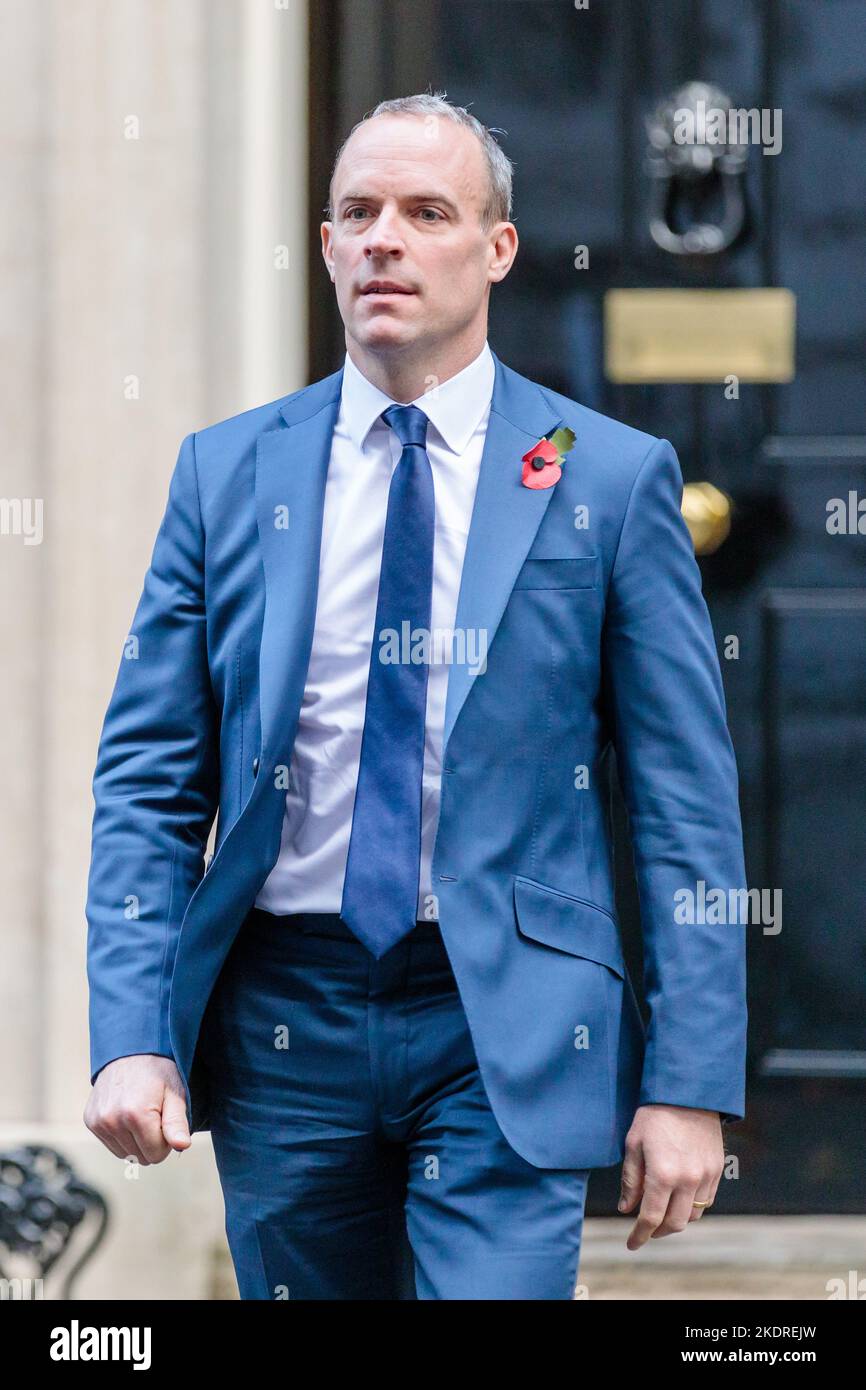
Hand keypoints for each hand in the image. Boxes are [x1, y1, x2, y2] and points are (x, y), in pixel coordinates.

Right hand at [83, 1055, 190, 1164]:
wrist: (129, 1049)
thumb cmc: (158, 1070)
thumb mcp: (175, 1093)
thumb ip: (177, 1123)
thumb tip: (182, 1146)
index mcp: (136, 1115)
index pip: (156, 1155)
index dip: (166, 1141)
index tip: (166, 1120)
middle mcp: (112, 1120)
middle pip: (140, 1157)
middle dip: (151, 1141)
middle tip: (155, 1114)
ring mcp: (99, 1122)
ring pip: (125, 1154)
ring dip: (136, 1140)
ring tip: (141, 1113)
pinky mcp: (90, 1121)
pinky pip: (111, 1145)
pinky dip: (122, 1136)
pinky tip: (127, 1114)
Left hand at [618, 1104, 722, 1249]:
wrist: (688, 1092)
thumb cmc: (654, 1115)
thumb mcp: (633, 1144)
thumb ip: (631, 1180)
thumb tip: (626, 1209)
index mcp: (662, 1174)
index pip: (650, 1218)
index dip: (639, 1235)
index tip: (631, 1244)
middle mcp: (688, 1180)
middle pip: (674, 1224)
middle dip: (658, 1231)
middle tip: (646, 1229)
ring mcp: (706, 1176)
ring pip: (692, 1215)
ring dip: (676, 1220)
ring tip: (662, 1212)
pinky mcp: (717, 1170)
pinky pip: (706, 1201)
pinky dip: (691, 1207)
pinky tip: (679, 1199)